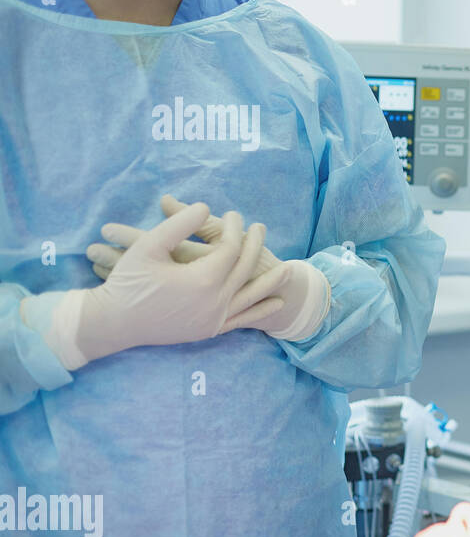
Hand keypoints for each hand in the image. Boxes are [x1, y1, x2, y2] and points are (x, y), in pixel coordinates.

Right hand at [52, 203, 288, 368]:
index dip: (233, 229)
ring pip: (251, 296)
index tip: (232, 213)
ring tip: (289, 267)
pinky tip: (276, 303)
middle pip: (244, 269)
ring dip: (271, 281)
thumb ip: (178, 224)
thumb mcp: (147, 246)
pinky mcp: (209, 331)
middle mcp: (214, 301)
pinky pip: (242, 320)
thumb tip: (206, 206)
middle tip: (259, 227)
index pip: (229, 249)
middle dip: (253, 246)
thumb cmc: (127, 281)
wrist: (113, 323)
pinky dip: (261, 311)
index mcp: (202, 280)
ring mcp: (214, 319)